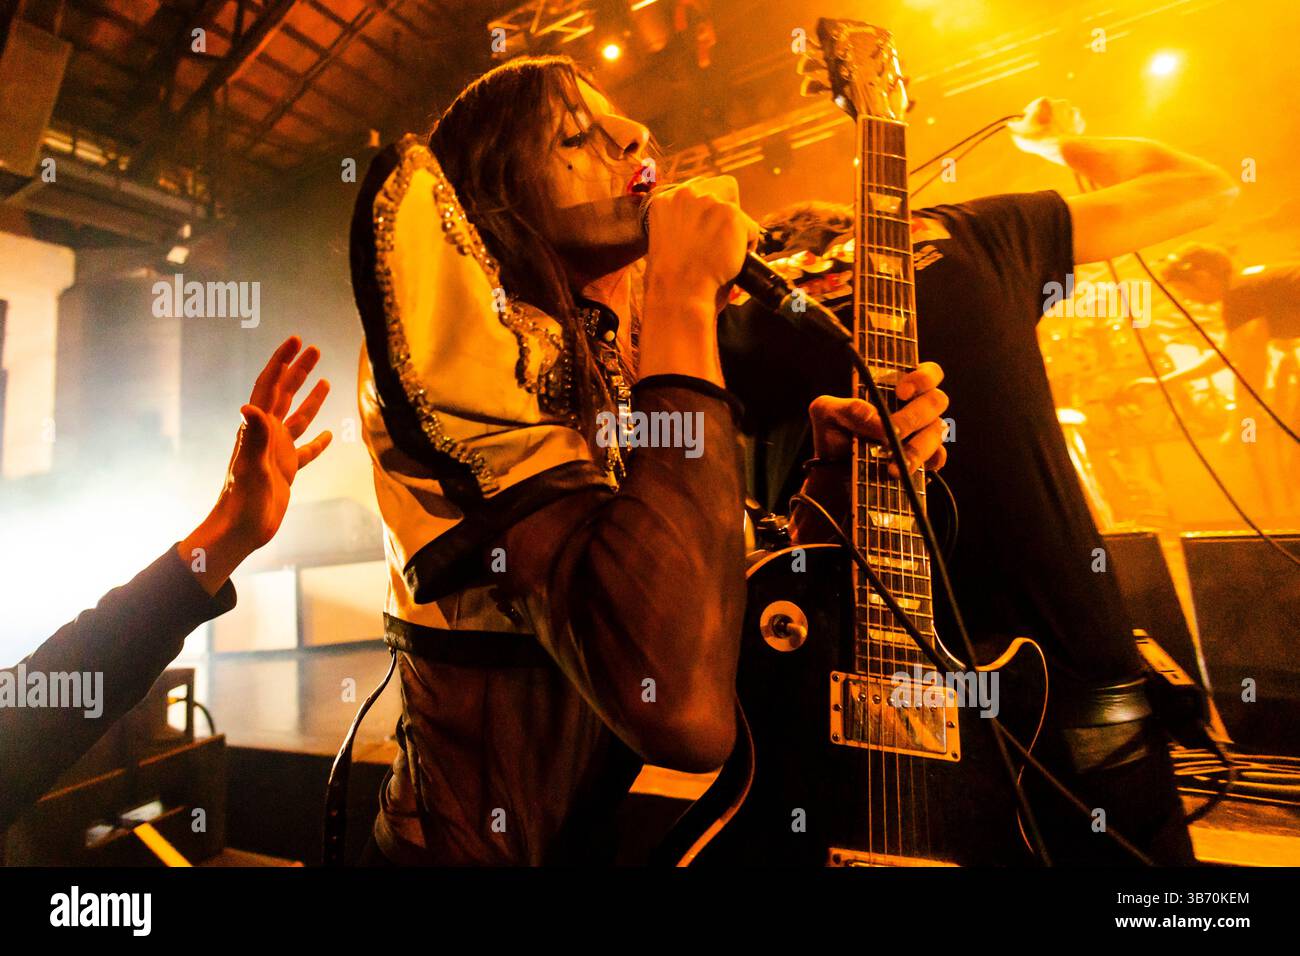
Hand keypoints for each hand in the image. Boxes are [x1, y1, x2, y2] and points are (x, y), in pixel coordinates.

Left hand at [180, 336, 332, 593]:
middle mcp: (267, 435)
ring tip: (325, 380)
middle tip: (315, 349)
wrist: (239, 531)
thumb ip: (253, 437)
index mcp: (258, 429)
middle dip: (298, 370)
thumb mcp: (250, 468)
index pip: (270, 387)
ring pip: (297, 418)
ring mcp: (277, 452)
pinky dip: (317, 440)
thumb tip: (249, 406)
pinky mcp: (286, 471)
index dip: (281, 362)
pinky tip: (327, 433)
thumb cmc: (241, 502)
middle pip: (285, 394)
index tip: (296, 341)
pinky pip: (306, 450)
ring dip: (310, 398)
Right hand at [644, 176, 760, 312]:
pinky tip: (733, 262)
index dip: (707, 209)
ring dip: (735, 232)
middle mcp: (686, 195)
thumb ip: (683, 223)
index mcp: (665, 200)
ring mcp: (710, 202)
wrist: (678, 291)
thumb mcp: (666, 240)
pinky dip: (747, 247)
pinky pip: (751, 228)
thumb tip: (707, 224)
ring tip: (724, 257)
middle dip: (725, 213)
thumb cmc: (671, 279)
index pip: (697, 188)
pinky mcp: (731, 215)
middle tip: (721, 239)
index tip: (708, 227)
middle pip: (722, 188)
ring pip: (737, 211)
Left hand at [808, 362, 949, 477]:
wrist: (832, 472)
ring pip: (937, 432)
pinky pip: (938, 459)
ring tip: (893, 466)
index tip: (901, 391)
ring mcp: (923, 433)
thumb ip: (847, 408)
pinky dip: (925, 464)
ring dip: (916, 448)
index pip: (928, 372)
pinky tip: (905, 471)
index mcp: (897, 387)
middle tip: (893, 431)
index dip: (922, 377)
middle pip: (936, 401)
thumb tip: (874, 416)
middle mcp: (916, 407)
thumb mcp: (827, 413)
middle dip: (913, 416)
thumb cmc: (833, 433)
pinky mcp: (925, 460)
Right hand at [1008, 96, 1085, 165]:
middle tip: (1040, 132)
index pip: (1032, 108)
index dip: (1028, 118)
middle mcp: (1059, 103)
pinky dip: (1069, 129)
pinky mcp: (1079, 123)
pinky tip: (1063, 137)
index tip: (1026, 127)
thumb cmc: (1036, 138)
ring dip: (1058, 123)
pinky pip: (1073, 124)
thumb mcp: (1017, 132)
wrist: (1059, 147)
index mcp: (1044, 102)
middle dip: (1045, 119)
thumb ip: (1014, 126)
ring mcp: (1072, 112)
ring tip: (1053, 135)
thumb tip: (1012, 123)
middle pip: (1049, 111)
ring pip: (1063, 116)